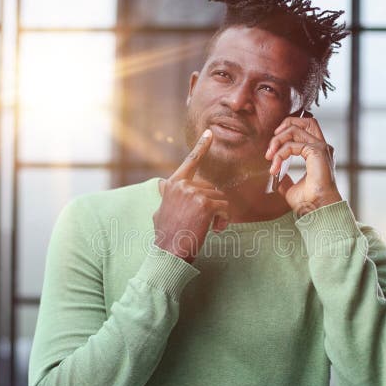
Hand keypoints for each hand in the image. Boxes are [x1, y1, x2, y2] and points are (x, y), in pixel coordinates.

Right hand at [153, 129, 229, 263]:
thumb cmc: (166, 236)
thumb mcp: (160, 210)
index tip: (210, 133)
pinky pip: (225, 208)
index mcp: (173, 185)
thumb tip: (161, 184)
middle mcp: (183, 185)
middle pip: (211, 188)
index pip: (190, 161)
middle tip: (204, 223)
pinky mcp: (205, 204)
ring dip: (219, 215)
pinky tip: (214, 230)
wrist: (169, 252)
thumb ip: (166, 195)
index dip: (201, 147)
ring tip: (207, 228)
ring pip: (220, 199)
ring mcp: (194, 193)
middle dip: (213, 206)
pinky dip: (224, 221)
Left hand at [264, 116, 342, 216]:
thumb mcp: (291, 188)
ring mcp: (321, 148)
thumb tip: (276, 174)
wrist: (318, 210)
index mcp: (318, 153)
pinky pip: (292, 145)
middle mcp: (322, 147)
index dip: (286, 132)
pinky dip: (280, 154)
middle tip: (270, 149)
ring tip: (269, 157)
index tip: (272, 152)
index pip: (304, 128)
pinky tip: (275, 168)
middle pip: (304, 121)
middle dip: (283, 127)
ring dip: (277, 140)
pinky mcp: (317, 152)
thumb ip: (285, 179)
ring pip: (295, 129)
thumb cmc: (309, 202)